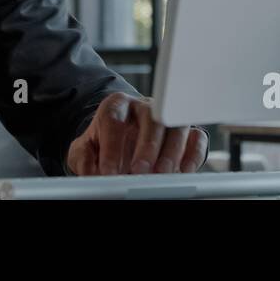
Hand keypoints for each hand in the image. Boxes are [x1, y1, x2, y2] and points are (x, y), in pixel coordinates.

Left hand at [66, 93, 207, 175]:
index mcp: (117, 106)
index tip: (108, 172)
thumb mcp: (85, 149)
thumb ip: (83, 158)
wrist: (121, 143)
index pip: (114, 119)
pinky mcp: (186, 134)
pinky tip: (182, 171)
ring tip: (161, 174)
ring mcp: (168, 119)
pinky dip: (192, 155)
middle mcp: (145, 107)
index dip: (111, 147)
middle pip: (151, 118)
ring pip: (177, 126)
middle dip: (146, 146)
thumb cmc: (104, 143)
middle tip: (139, 171)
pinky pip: (196, 139)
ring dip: (171, 152)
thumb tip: (90, 172)